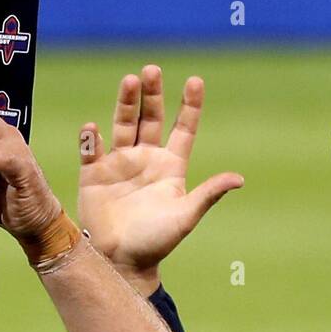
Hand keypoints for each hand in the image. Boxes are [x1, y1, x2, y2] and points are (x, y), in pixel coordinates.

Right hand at [78, 65, 241, 293]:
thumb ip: (208, 194)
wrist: (121, 261)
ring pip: (123, 125)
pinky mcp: (94, 174)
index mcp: (171, 167)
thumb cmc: (156, 242)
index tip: (195, 81)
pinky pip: (91, 149)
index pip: (183, 128)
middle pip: (150, 118)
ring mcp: (119, 164)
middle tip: (151, 70)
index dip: (190, 105)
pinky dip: (91, 138)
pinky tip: (93, 127)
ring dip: (125, 103)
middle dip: (152, 94)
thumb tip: (239, 179)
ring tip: (129, 81)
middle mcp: (146, 159)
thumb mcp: (185, 217)